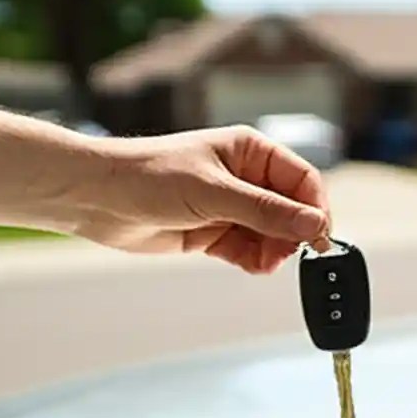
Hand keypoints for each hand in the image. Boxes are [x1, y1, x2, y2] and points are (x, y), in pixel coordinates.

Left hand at [79, 125, 330, 273]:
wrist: (97, 198)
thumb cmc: (149, 177)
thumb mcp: (215, 193)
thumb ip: (267, 212)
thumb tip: (314, 225)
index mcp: (250, 152)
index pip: (302, 180)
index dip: (315, 209)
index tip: (318, 238)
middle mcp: (245, 178)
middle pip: (291, 211)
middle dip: (293, 235)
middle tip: (288, 254)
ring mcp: (230, 207)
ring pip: (272, 235)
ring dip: (274, 252)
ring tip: (263, 262)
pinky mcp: (214, 233)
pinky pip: (249, 250)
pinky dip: (255, 261)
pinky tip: (251, 265)